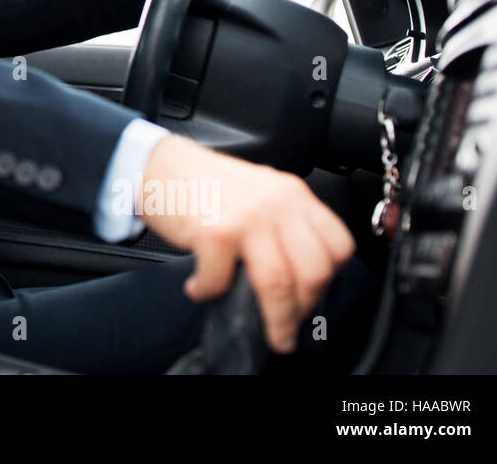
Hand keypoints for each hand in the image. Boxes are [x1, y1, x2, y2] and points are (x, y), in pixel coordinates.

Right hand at [136, 134, 355, 352]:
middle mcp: (277, 203)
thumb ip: (283, 223)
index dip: (329, 279)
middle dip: (304, 310)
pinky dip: (209, 292)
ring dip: (276, 319)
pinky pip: (222, 281)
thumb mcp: (259, 192)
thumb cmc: (203, 182)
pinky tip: (200, 287)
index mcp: (292, 195)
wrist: (158, 164)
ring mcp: (248, 218)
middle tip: (291, 325)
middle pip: (314, 271)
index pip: (338, 245)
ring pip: (280, 285)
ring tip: (269, 331)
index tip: (312, 296)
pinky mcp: (215, 232)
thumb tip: (298, 276)